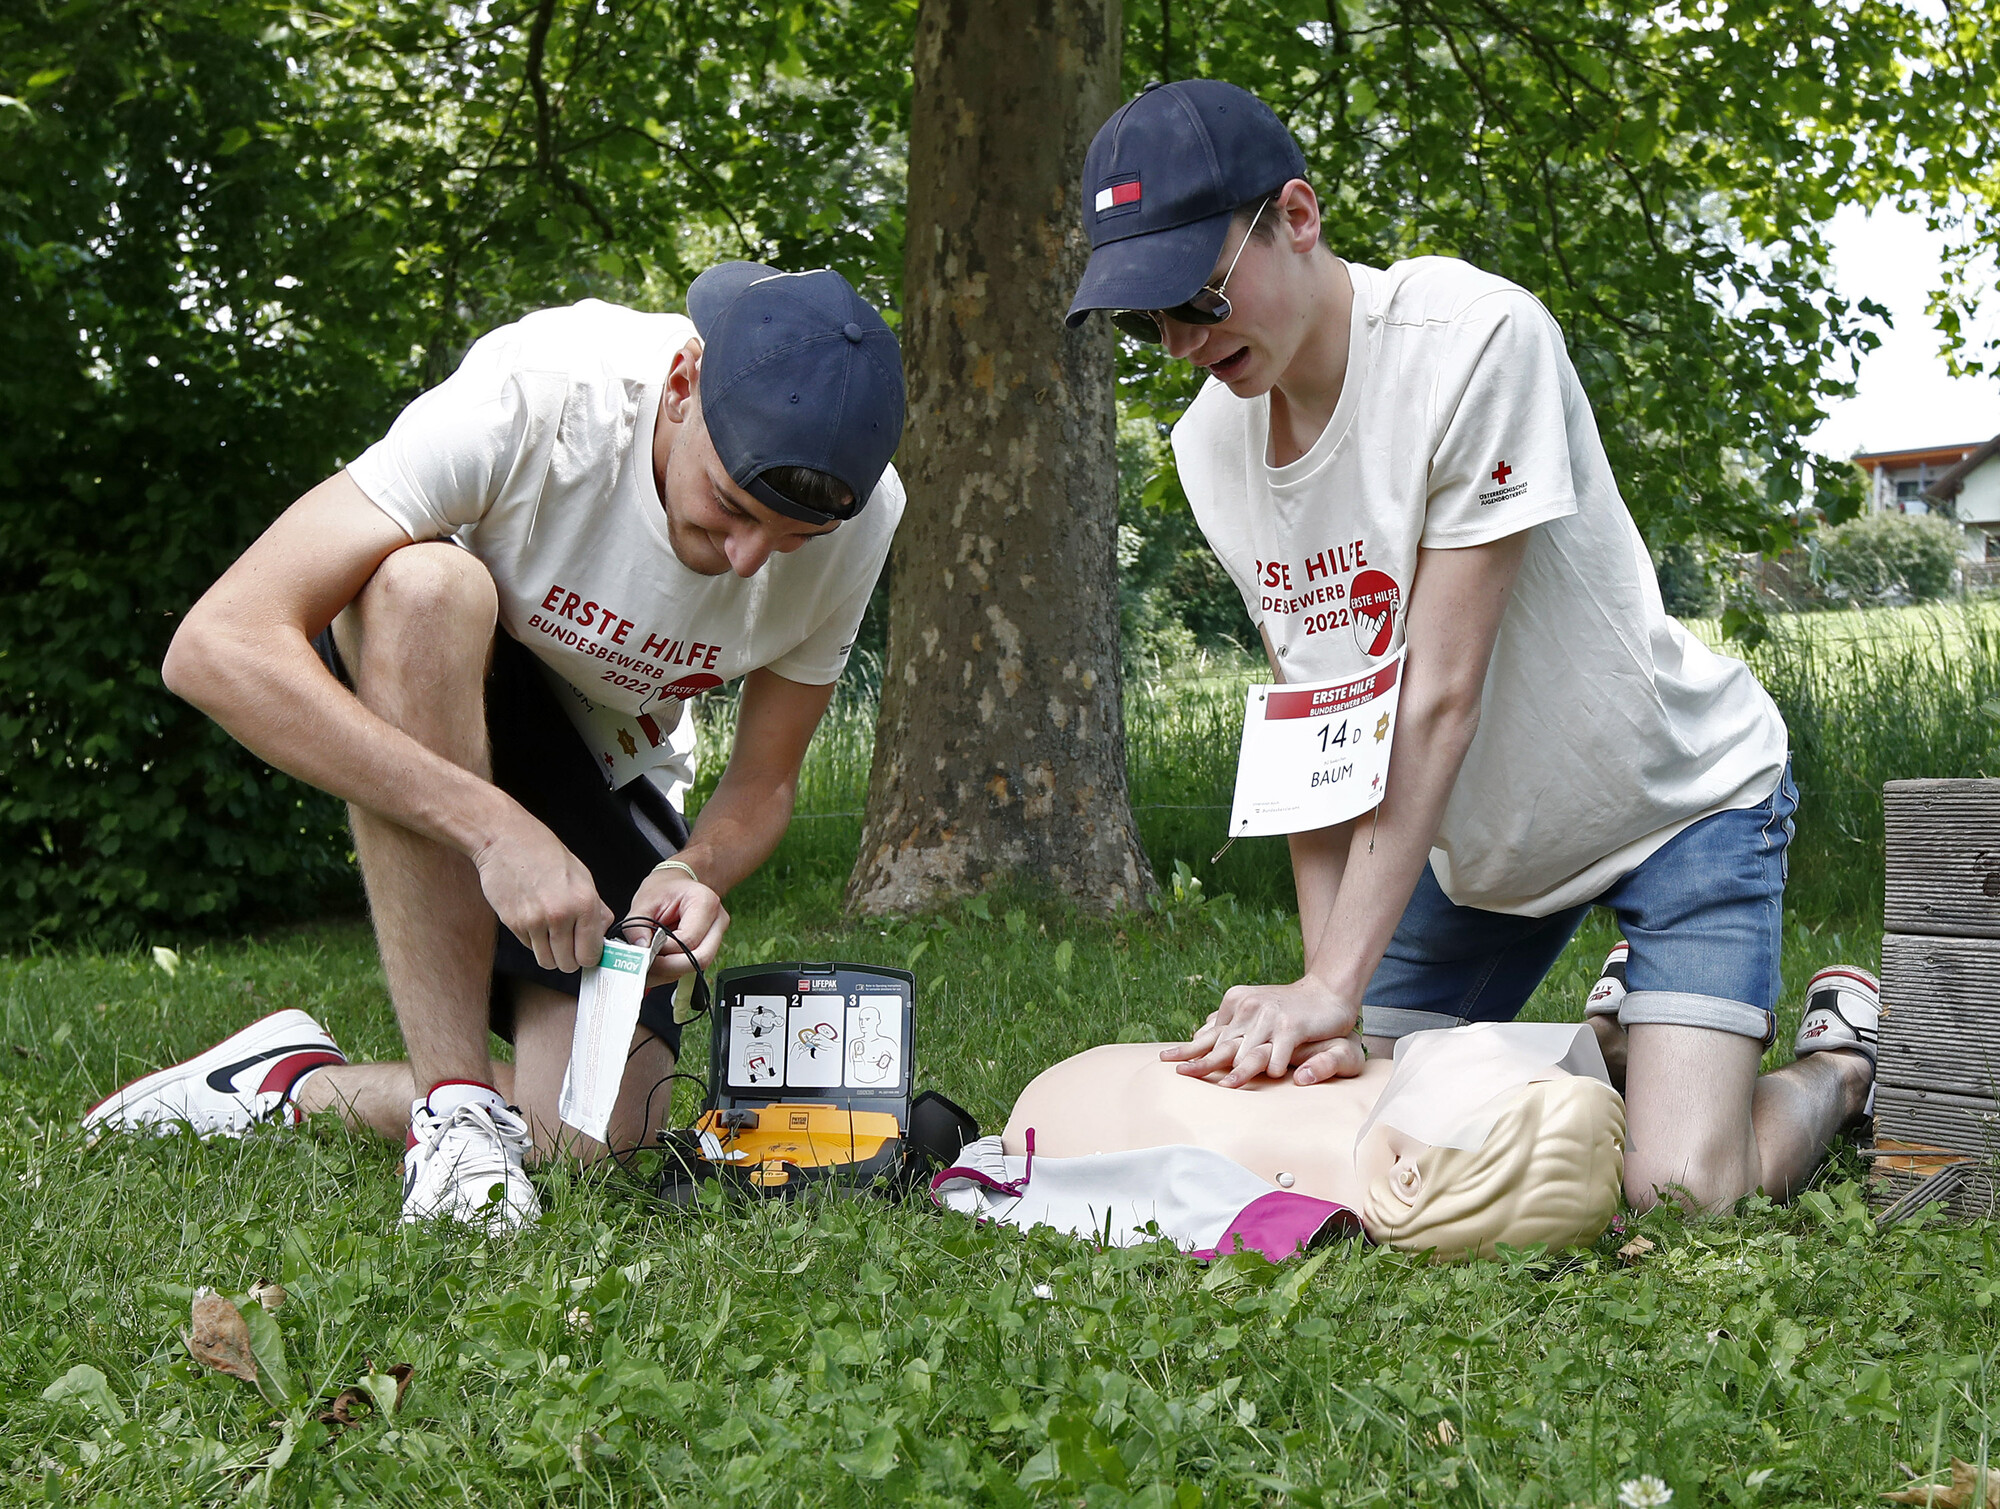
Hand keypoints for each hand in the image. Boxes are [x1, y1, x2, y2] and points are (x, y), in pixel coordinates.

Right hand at [472, 812, 613, 972]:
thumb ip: (595, 909)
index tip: (584, 950)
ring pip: (546, 962)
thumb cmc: (545, 854)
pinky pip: (529, 947)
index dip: (588, 955)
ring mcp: (535, 921)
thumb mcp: (582, 876)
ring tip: (550, 932)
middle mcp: (561, 915)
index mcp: (585, 903)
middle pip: (568, 964)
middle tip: (568, 944)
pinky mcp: (513, 923)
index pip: (590, 954)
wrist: (506, 840)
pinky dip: (533, 940)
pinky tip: (533, 918)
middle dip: (569, 958)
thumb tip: (603, 935)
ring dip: (550, 953)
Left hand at [629, 868, 728, 984]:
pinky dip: (674, 970)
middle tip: (648, 965)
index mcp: (704, 902)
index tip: (645, 951)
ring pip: (698, 966)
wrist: (677, 884)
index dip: (664, 951)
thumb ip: (637, 927)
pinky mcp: (710, 946)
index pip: (688, 940)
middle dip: (671, 967)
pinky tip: (659, 964)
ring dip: (671, 971)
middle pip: (701, 958)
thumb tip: (641, 951)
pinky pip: (694, 966)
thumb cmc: (664, 889)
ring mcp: (717, 934)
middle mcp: (717, 920)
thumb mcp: (643, 902)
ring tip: (649, 965)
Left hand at [1159, 976, 1365, 1086]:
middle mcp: (1249, 1009)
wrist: (1327, 991)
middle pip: (1223, 1045)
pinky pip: (1278, 1054)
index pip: (1209, 1033)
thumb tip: (1200, 1034)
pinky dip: (1276, 1067)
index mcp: (1236, 1004)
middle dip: (1203, 1063)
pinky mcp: (1290, 1025)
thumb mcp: (1255, 1009)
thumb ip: (1230, 1022)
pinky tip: (1274, 1077)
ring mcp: (1269, 1017)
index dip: (1188, 1049)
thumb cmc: (1289, 1006)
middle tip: (1183, 1075)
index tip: (1166, 1060)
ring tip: (1225, 1088)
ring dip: (1240, 1072)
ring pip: (1248, 1053)